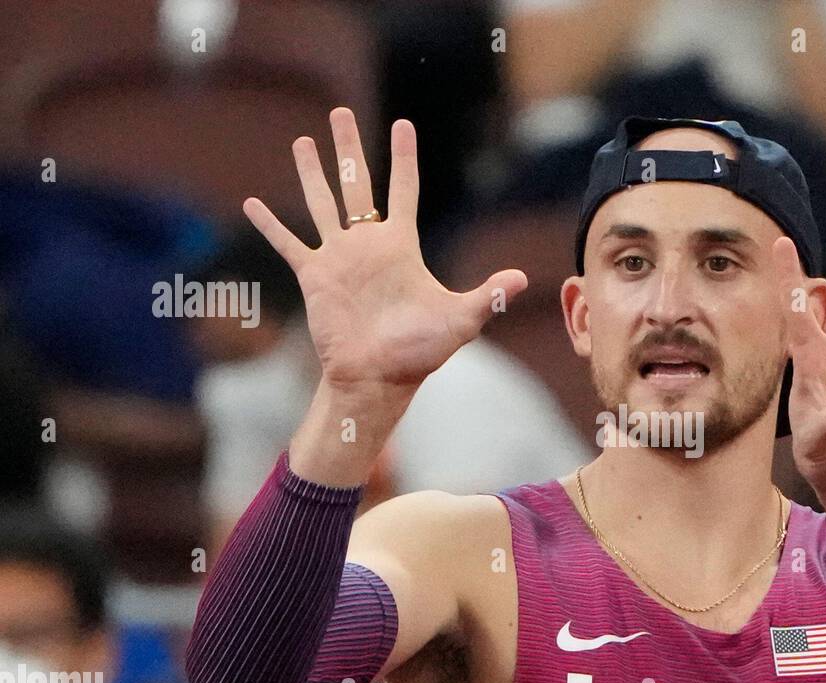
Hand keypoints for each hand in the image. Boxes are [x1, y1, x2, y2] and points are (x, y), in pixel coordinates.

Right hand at [243, 108, 527, 398]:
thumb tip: (523, 279)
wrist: (378, 378)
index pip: (403, 189)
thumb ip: (488, 295)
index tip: (401, 124)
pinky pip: (289, 244)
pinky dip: (272, 226)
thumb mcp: (460, 319)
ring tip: (304, 141)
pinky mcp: (314, 277)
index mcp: (400, 246)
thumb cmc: (420, 353)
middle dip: (349, 147)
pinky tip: (253, 203)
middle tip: (340, 112)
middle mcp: (368, 244)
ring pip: (322, 202)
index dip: (403, 157)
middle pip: (356, 183)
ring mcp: (339, 258)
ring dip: (312, 172)